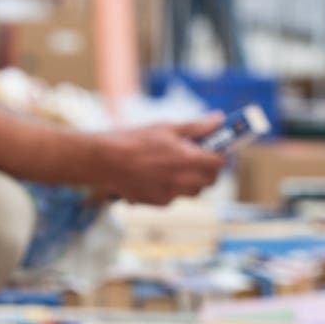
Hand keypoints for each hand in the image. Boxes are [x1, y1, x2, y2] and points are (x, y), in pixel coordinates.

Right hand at [93, 114, 224, 204]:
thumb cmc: (134, 140)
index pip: (218, 163)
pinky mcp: (158, 203)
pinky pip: (175, 197)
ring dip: (193, 181)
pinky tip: (159, 176)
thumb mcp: (166, 127)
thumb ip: (196, 127)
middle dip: (209, 170)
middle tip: (201, 159)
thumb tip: (219, 120)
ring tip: (178, 167)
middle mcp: (182, 180)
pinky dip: (174, 188)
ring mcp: (171, 194)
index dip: (220, 156)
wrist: (104, 161)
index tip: (216, 149)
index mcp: (187, 158)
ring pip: (194, 192)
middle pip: (210, 181)